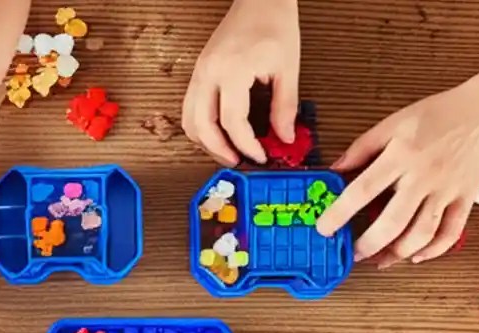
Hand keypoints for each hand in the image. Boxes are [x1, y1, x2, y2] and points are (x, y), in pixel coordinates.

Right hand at [183, 0, 299, 164]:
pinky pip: (190, 108)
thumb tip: (284, 136)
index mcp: (232, 70)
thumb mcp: (288, 67)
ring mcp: (199, 72)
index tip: (260, 155)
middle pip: (202, 126)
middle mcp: (209, 73)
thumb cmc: (273, 24)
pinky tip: (219, 132)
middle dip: (219, 150)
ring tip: (228, 151)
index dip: (246, 145)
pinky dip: (201, 126)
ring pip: (189, 120)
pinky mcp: (198, 72)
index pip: (233, 121)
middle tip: (239, 161)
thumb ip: (285, 106)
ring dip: (206, 141)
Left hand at [317, 83, 478, 265]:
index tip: (323, 229)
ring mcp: (448, 190)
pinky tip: (416, 256)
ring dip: (399, 253)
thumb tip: (334, 170)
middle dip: (369, 244)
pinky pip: (451, 233)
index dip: (340, 213)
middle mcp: (424, 176)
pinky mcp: (467, 199)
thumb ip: (362, 148)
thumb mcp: (393, 122)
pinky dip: (434, 250)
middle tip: (353, 253)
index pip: (363, 189)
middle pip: (393, 221)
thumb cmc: (435, 115)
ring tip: (380, 260)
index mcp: (401, 155)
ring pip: (423, 233)